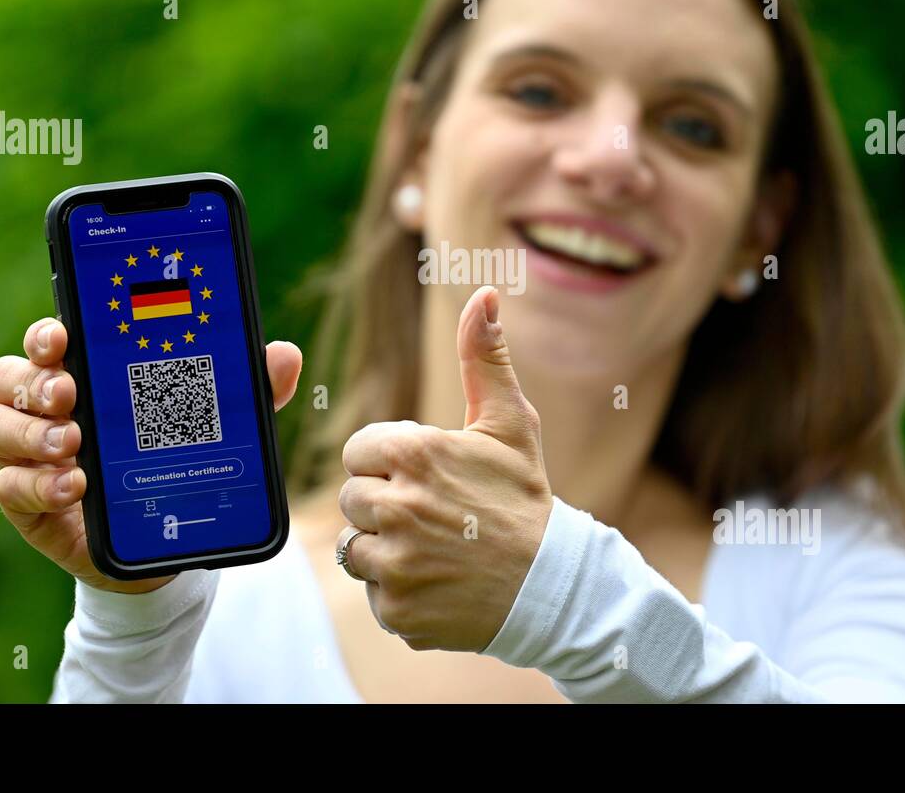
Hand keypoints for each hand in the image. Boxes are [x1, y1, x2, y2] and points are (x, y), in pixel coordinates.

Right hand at [0, 316, 302, 593]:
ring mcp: (32, 456)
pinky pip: (7, 487)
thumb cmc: (184, 460)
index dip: (47, 333)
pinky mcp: (30, 505)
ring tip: (72, 446)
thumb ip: (250, 391)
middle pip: (8, 376)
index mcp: (89, 374)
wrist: (169, 540)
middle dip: (33, 380)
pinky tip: (71, 486)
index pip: (50, 340)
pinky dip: (33, 484)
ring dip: (27, 432)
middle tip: (70, 394)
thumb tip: (282, 355)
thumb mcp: (223, 424)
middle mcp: (51, 409)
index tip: (64, 335)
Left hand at [337, 285, 552, 650]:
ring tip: (436, 547)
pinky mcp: (396, 610)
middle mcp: (397, 507)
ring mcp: (395, 563)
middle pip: (352, 499)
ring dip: (386, 549)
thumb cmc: (525, 498)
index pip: (358, 451)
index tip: (425, 476)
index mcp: (415, 454)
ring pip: (355, 548)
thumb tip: (484, 295)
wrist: (552, 586)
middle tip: (435, 514)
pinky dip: (400, 591)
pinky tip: (439, 581)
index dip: (388, 462)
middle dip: (384, 504)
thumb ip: (484, 358)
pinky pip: (375, 593)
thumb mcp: (510, 423)